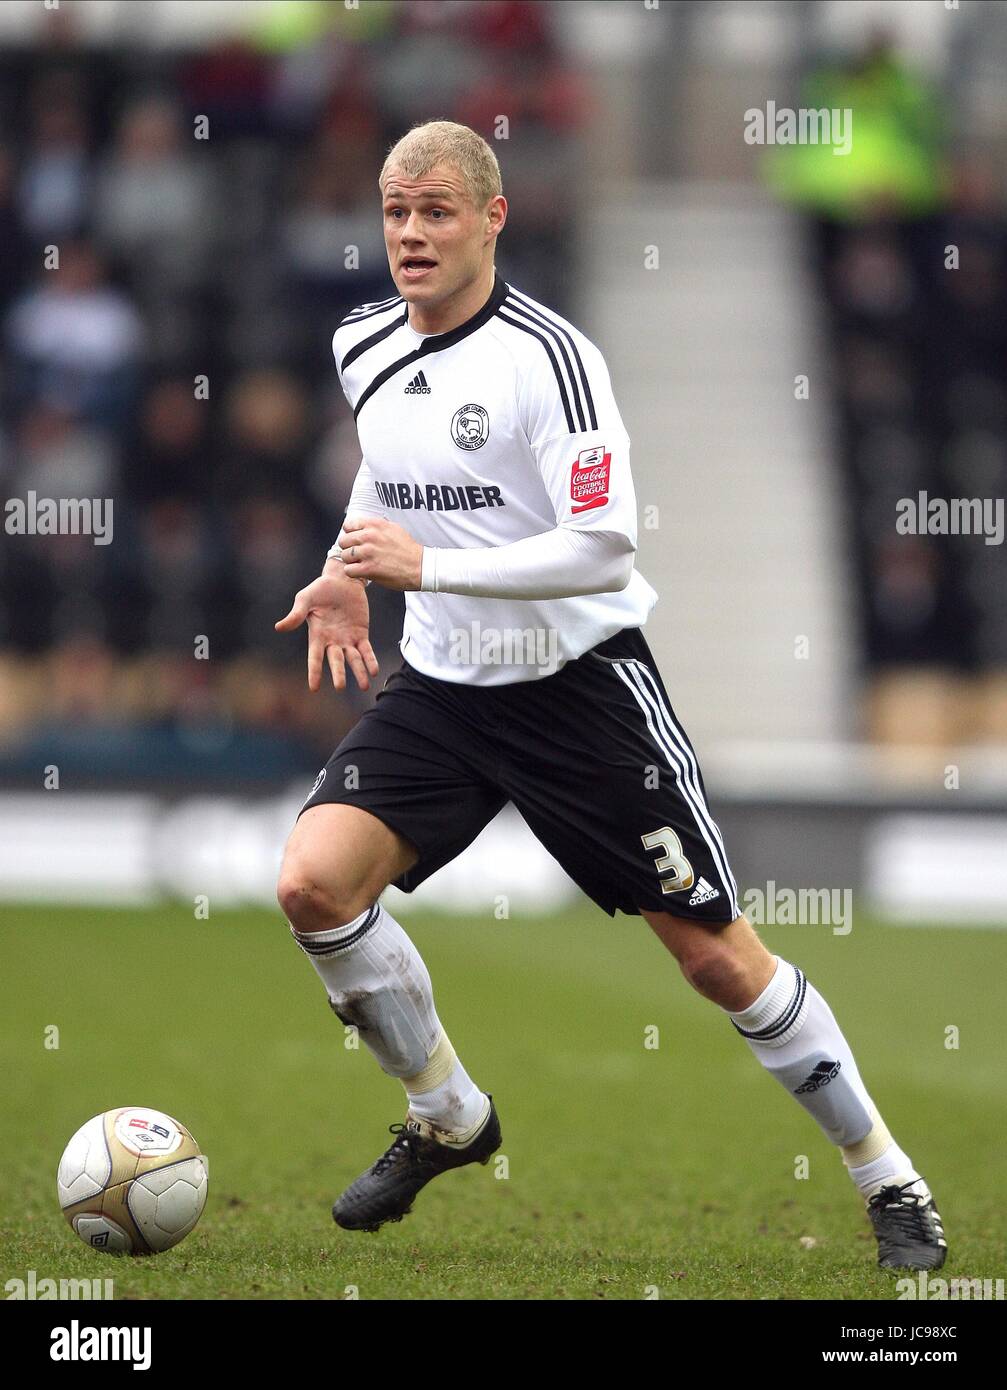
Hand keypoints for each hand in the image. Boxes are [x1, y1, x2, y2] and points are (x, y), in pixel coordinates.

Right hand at [274, 566, 379, 691]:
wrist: (342, 579)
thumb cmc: (319, 589)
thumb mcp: (304, 599)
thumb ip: (296, 614)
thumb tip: (278, 627)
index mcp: (317, 635)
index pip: (315, 657)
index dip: (314, 672)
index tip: (314, 688)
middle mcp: (332, 641)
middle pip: (336, 661)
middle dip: (339, 674)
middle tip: (340, 687)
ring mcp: (347, 639)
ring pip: (353, 659)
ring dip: (359, 672)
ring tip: (365, 686)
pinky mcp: (361, 634)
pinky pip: (366, 650)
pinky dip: (370, 660)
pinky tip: (374, 671)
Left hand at [337, 516, 422, 590]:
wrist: (420, 566)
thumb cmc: (408, 550)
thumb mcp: (393, 528)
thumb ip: (376, 526)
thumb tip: (362, 527)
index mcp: (375, 525)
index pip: (348, 525)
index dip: (350, 534)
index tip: (355, 541)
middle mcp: (369, 536)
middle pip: (343, 541)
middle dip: (349, 549)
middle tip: (358, 555)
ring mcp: (368, 553)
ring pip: (344, 556)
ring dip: (351, 562)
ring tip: (362, 564)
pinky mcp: (368, 568)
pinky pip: (348, 570)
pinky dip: (354, 573)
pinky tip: (362, 572)